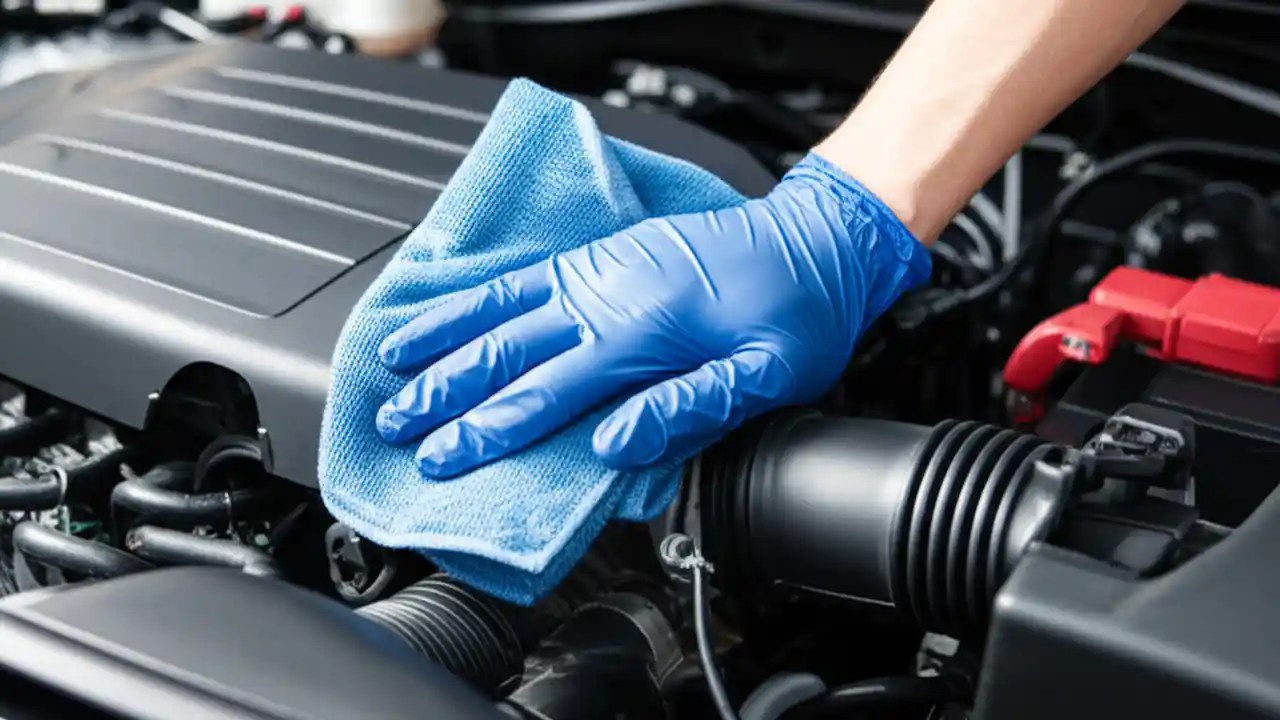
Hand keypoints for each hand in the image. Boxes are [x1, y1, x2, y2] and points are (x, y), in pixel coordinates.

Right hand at [375, 153, 930, 476]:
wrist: (817, 238)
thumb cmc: (798, 312)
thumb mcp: (767, 375)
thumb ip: (686, 408)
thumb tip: (612, 444)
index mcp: (644, 333)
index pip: (548, 390)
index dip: (489, 428)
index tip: (443, 457)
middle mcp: (609, 295)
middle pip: (510, 348)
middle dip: (447, 389)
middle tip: (397, 421)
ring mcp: (601, 269)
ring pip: (505, 306)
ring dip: (446, 337)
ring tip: (393, 363)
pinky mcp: (603, 256)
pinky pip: (527, 274)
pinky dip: (478, 294)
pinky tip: (449, 310)